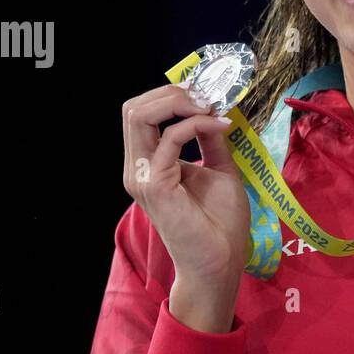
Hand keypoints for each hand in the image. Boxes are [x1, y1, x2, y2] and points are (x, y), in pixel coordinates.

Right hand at [122, 83, 250, 282]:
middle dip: (172, 92)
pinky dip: (195, 124)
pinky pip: (169, 138)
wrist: (220, 261)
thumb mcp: (219, 170)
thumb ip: (210, 140)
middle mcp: (138, 167)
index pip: (141, 113)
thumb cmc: (220, 223)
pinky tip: (219, 126)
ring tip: (211, 107)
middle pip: (133, 108)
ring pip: (139, 115)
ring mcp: (142, 176)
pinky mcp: (154, 185)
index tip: (207, 94)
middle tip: (208, 96)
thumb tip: (213, 111)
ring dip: (179, 102)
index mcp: (148, 163)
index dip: (171, 95)